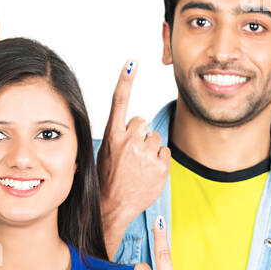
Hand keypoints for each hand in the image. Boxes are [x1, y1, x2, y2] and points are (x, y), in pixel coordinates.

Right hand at [97, 60, 170, 244]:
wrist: (112, 207)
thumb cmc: (107, 179)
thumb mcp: (105, 153)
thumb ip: (120, 136)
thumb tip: (137, 124)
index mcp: (112, 137)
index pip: (119, 103)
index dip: (125, 81)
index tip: (132, 63)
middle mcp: (129, 143)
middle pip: (142, 122)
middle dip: (139, 134)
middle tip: (129, 155)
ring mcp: (145, 155)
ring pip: (156, 138)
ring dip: (150, 149)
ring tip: (138, 167)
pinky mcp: (160, 167)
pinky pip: (165, 153)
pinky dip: (159, 162)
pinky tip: (148, 173)